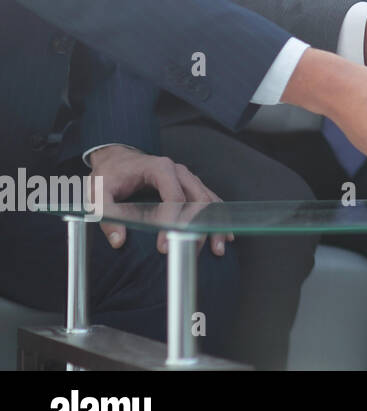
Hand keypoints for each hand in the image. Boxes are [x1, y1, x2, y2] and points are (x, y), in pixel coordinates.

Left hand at [88, 145, 229, 255]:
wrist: (117, 158)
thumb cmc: (110, 175)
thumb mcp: (98, 193)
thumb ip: (106, 215)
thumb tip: (118, 241)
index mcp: (160, 169)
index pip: (175, 198)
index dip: (172, 223)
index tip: (164, 247)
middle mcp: (179, 171)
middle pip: (199, 200)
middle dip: (199, 227)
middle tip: (193, 252)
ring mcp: (187, 177)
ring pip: (209, 201)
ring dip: (214, 224)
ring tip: (218, 248)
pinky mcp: (190, 185)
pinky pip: (209, 200)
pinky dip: (217, 217)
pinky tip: (223, 235)